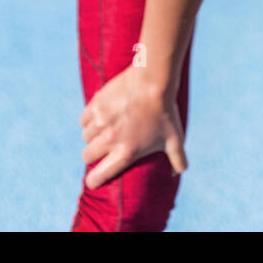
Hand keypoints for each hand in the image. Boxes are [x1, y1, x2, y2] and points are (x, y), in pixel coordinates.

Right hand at [80, 64, 187, 189]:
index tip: (92, 182)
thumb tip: (176, 173)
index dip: (93, 181)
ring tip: (103, 132)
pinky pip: (84, 120)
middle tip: (101, 151)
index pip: (98, 176)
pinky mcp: (95, 105)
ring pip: (86, 137)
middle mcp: (109, 140)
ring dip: (92, 137)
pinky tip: (98, 119)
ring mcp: (100, 122)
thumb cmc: (165, 112)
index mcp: (126, 153)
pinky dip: (89, 121)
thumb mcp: (175, 140)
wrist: (154, 81)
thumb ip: (178, 161)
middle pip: (87, 156)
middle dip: (92, 157)